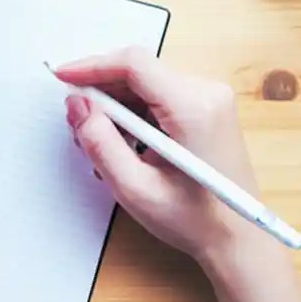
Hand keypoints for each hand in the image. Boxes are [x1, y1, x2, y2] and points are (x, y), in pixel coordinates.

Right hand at [53, 48, 268, 265]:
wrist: (238, 237)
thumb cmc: (194, 219)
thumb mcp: (134, 187)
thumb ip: (99, 142)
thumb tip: (76, 105)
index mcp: (193, 108)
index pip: (133, 64)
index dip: (91, 66)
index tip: (62, 78)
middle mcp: (207, 93)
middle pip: (138, 71)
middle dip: (100, 91)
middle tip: (78, 123)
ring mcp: (210, 98)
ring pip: (145, 83)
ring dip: (116, 105)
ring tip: (101, 142)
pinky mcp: (206, 107)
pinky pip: (158, 95)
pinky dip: (133, 112)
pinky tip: (124, 143)